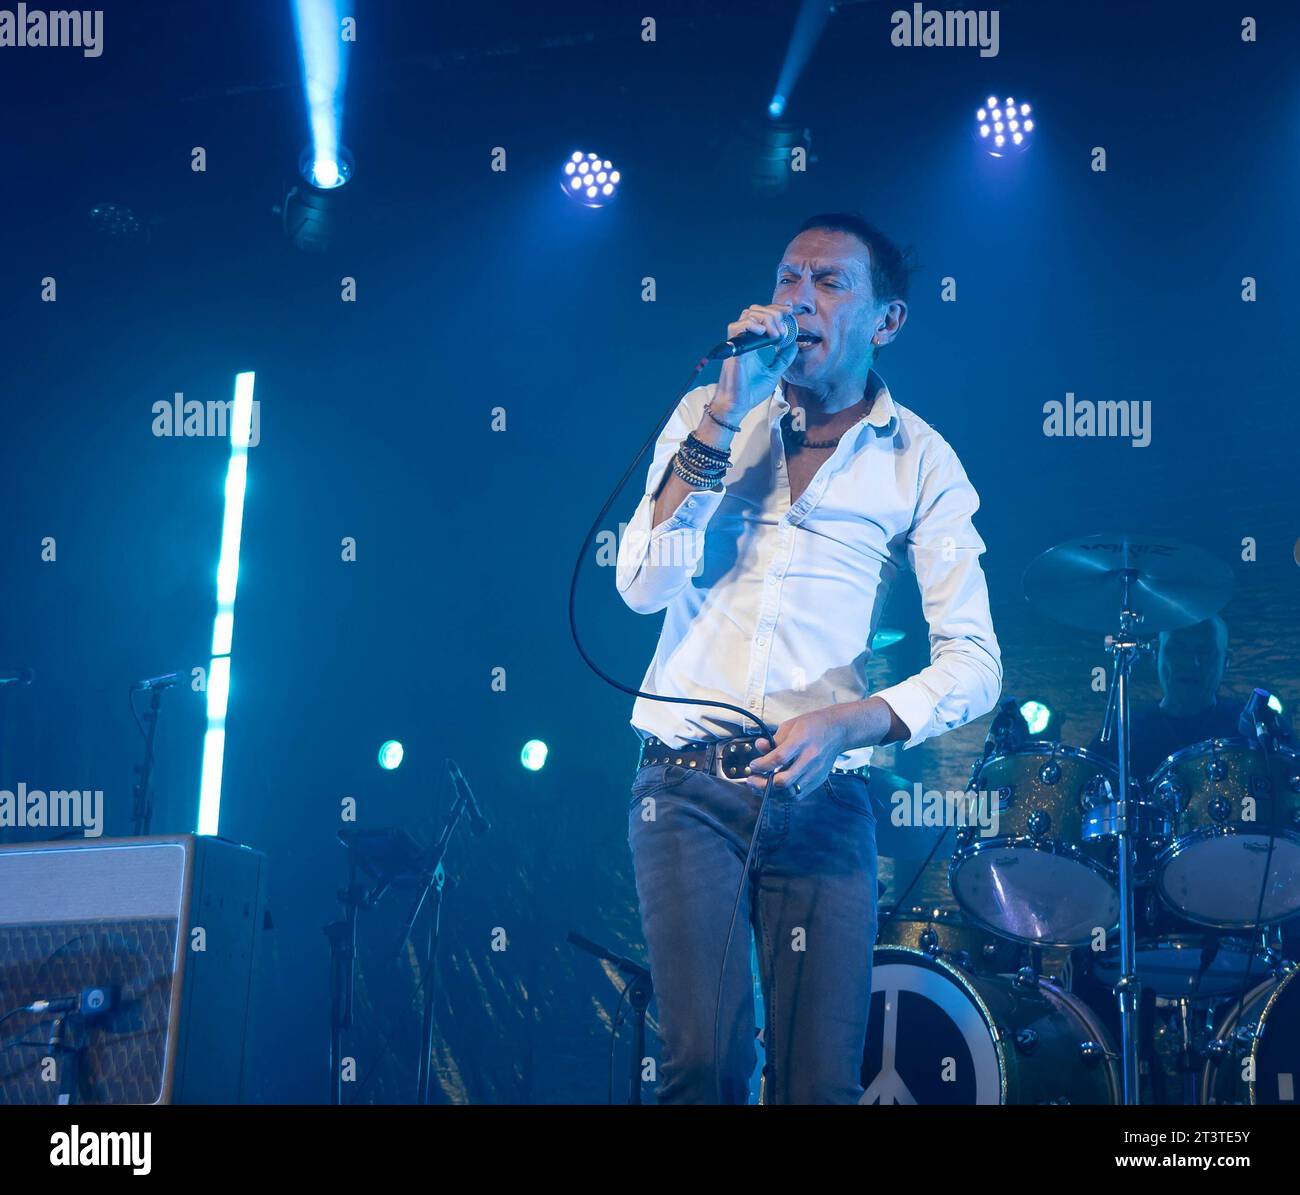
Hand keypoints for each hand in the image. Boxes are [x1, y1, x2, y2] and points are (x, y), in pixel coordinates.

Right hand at [715, 301, 798, 419]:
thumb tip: (794, 345)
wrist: (738, 404)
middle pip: (755, 310)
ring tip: (775, 335)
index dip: (775, 309)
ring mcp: (737, 343)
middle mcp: (744, 340)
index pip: (761, 315)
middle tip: (784, 326)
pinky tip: (762, 333)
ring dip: (766, 319)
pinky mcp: (732, 348)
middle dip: (773, 312)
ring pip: (748, 314)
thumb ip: (783, 358)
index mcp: (752, 343)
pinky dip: (751, 325)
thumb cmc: (750, 391)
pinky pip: (736, 326)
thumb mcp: (773, 372)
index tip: (789, 312)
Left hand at [745, 707, 850, 797]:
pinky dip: (784, 794)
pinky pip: (798, 794)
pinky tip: (774, 789)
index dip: (762, 765)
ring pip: (791, 792)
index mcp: (801, 741)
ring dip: (772, 792)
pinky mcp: (818, 780)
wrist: (837, 731)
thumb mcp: (790, 726)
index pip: (779, 758)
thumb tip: (759, 747)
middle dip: (763, 783)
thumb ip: (773, 739)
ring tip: (759, 786)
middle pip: (785, 780)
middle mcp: (810, 758)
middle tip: (752, 779)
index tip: (753, 765)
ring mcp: (815, 772)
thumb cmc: (812, 726)